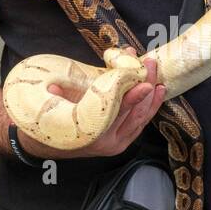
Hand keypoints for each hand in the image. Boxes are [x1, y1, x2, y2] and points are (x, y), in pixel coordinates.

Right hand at [15, 55, 165, 158]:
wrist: (52, 144)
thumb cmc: (55, 123)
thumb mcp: (56, 109)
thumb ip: (59, 99)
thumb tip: (54, 88)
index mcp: (93, 136)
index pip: (116, 114)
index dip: (131, 98)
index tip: (144, 84)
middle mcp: (109, 142)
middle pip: (134, 113)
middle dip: (145, 85)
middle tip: (149, 64)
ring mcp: (119, 141)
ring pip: (142, 117)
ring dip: (151, 92)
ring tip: (154, 69)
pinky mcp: (125, 137)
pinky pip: (142, 120)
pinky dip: (151, 104)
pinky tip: (158, 89)